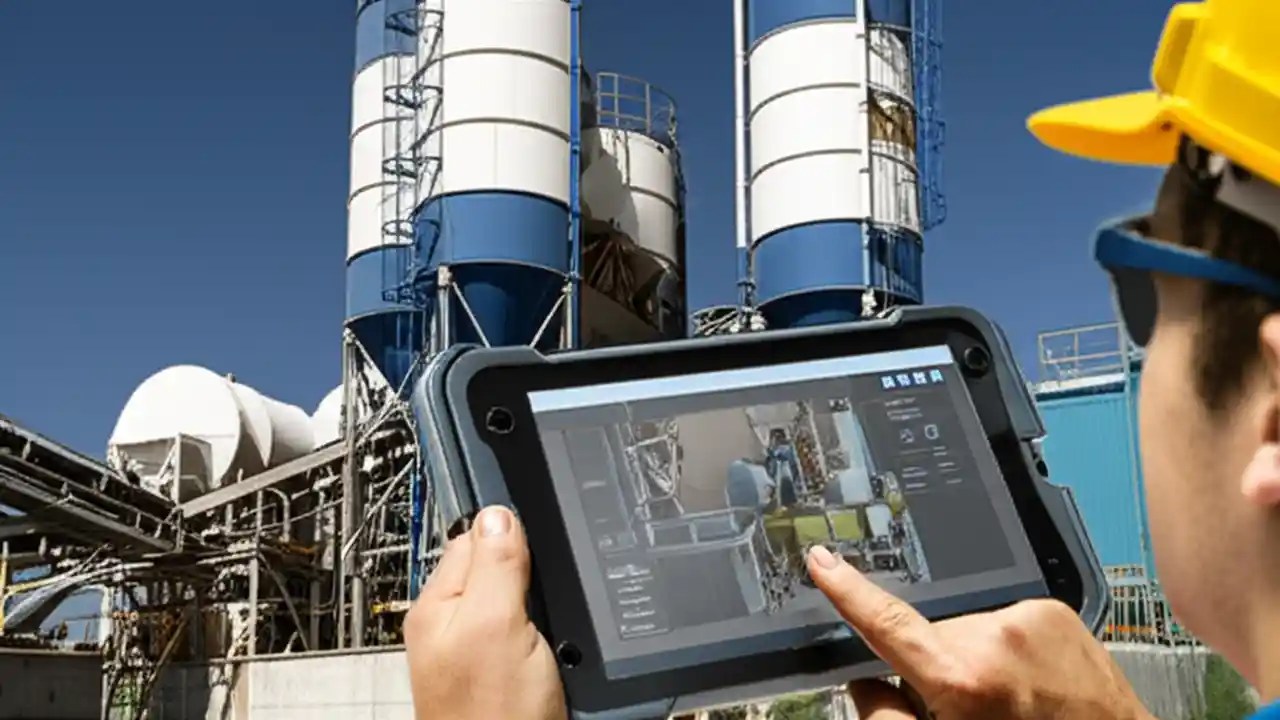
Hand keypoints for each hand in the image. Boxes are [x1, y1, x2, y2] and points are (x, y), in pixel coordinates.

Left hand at [405, 506, 565, 719]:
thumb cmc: (492, 719)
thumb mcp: (496, 626)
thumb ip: (495, 567)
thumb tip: (498, 513)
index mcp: (440, 605)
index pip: (474, 536)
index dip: (510, 531)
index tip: (541, 535)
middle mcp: (456, 626)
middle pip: (500, 567)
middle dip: (531, 569)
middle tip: (552, 587)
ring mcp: (484, 653)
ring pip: (522, 600)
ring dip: (546, 603)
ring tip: (557, 619)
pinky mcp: (512, 676)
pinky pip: (535, 634)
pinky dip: (554, 633)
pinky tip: (563, 642)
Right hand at [806, 546, 1151, 718]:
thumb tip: (865, 681)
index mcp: (962, 679)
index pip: (887, 623)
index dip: (846, 591)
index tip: (821, 561)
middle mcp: (995, 637)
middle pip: (930, 636)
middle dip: (934, 664)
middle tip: (966, 707)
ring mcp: (1029, 618)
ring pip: (967, 628)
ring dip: (973, 656)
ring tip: (1009, 700)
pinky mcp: (1053, 612)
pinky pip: (1003, 622)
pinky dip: (1005, 648)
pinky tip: (1031, 683)